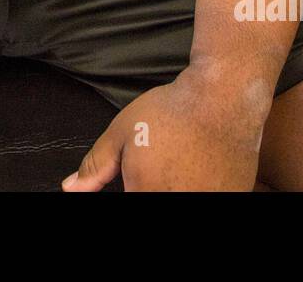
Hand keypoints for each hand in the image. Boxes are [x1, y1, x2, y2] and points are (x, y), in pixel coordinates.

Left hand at [62, 70, 270, 190]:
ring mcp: (208, 201)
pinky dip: (199, 187)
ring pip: (181, 199)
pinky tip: (198, 172)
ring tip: (179, 167)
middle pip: (155, 198)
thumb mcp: (122, 133)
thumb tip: (71, 189)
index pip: (129, 204)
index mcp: (145, 192)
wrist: (223, 98)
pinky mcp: (232, 197)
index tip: (135, 181)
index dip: (131, 190)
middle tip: (158, 169)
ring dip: (176, 186)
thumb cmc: (171, 113)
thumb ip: (96, 166)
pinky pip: (208, 197)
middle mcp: (177, 201)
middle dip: (150, 186)